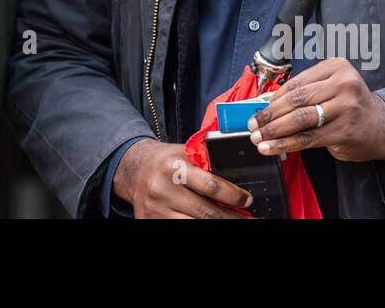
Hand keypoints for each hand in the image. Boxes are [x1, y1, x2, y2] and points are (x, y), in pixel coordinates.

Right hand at [113, 139, 251, 217]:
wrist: (135, 170)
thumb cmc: (167, 162)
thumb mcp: (186, 154)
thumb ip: (208, 164)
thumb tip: (238, 181)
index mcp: (173, 167)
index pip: (210, 186)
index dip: (234, 196)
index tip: (247, 200)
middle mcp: (162, 189)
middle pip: (206, 212)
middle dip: (232, 217)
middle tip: (248, 218)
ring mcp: (155, 209)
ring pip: (195, 225)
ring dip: (219, 224)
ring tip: (232, 221)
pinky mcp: (149, 221)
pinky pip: (180, 229)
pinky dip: (198, 227)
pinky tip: (210, 223)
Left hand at [248, 58, 384, 163]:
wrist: (383, 127)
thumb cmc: (350, 105)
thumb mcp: (332, 88)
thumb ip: (306, 92)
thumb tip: (268, 103)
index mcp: (336, 67)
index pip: (296, 83)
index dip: (273, 97)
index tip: (256, 107)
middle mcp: (343, 84)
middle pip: (296, 100)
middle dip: (269, 114)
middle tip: (252, 123)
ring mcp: (345, 108)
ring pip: (300, 119)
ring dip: (274, 130)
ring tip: (258, 137)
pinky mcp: (344, 131)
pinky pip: (308, 138)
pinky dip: (285, 144)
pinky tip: (272, 147)